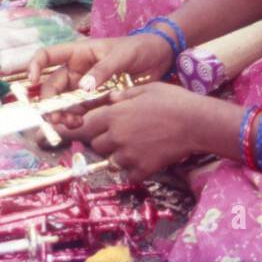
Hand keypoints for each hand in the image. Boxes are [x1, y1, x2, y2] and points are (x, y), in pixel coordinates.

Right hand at [27, 34, 173, 132]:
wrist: (160, 58)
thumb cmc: (139, 48)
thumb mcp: (121, 56)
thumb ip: (103, 70)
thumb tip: (83, 87)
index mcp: (79, 53)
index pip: (48, 55)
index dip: (35, 66)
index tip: (31, 82)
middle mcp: (77, 70)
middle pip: (53, 86)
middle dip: (49, 102)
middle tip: (55, 118)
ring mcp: (85, 86)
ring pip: (64, 101)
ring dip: (61, 113)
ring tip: (70, 124)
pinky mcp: (96, 99)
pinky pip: (79, 110)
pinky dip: (76, 118)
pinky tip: (80, 125)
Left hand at [82, 82, 204, 181]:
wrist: (196, 123)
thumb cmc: (173, 101)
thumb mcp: (145, 88)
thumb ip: (122, 96)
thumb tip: (108, 100)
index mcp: (114, 114)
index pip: (83, 125)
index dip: (75, 128)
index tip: (65, 131)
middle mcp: (116, 136)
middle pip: (95, 144)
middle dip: (103, 139)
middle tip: (121, 133)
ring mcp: (128, 155)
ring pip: (110, 160)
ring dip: (117, 154)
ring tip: (137, 144)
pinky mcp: (141, 170)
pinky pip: (128, 173)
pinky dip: (133, 168)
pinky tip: (147, 156)